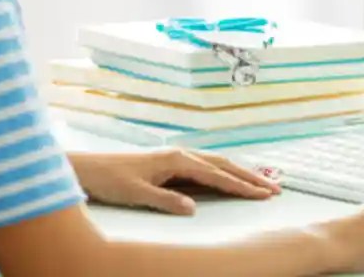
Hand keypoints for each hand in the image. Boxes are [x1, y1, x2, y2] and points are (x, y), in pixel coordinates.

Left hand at [68, 149, 281, 215]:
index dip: (241, 187)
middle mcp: (180, 155)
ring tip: (262, 182)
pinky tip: (229, 177)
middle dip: (251, 177)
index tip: (264, 195)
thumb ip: (166, 200)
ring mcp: (176, 157)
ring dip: (240, 173)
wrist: (87, 167)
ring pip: (217, 163)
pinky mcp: (170, 163)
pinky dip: (224, 172)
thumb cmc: (109, 179)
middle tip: (276, 189)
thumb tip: (194, 208)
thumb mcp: (137, 194)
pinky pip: (206, 166)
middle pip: (224, 165)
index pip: (217, 175)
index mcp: (176, 160)